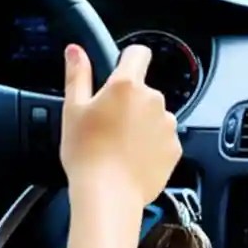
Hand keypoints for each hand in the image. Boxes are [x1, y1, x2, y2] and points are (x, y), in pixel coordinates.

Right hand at [60, 43, 180, 247]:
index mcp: (127, 85)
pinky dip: (151, 144)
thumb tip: (75, 51)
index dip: (128, 59)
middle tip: (107, 123)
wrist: (108, 196)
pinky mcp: (174, 148)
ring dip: (141, 123)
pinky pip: (162, 138)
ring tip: (118, 144)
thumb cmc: (86, 154)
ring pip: (153, 114)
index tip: (119, 72)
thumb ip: (77, 74)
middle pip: (142, 90)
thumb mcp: (73, 110)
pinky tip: (131, 158)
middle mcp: (153, 100)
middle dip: (129, 101)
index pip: (138, 53)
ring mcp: (167, 124)